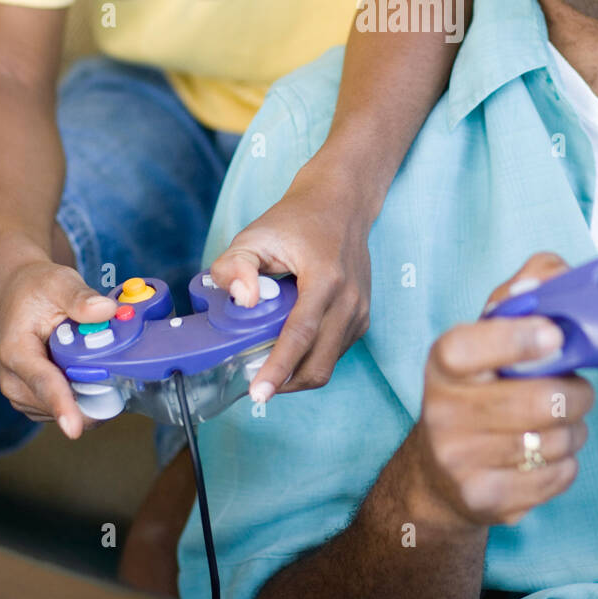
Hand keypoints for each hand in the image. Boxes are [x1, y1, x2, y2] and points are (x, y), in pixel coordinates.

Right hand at [0, 257, 117, 435]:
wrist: (20, 294)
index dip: (62, 405)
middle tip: (122, 371)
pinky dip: (88, 394)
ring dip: (93, 393)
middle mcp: (16, 379)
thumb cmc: (37, 289)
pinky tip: (98, 373)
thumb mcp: (59, 282)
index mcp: (17, 351)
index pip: (42, 382)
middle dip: (94, 393)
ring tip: (105, 363)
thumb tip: (107, 310)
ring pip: (69, 408)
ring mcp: (26, 393)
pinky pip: (71, 407)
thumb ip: (81, 298)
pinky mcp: (38, 399)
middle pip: (61, 402)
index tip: (74, 427)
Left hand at [209, 161, 371, 398]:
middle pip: (318, 364)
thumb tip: (243, 301)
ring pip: (327, 365)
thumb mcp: (255, 234)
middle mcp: (350, 299)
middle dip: (284, 382)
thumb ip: (236, 265)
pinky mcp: (362, 318)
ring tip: (266, 362)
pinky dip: (309, 359)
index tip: (257, 394)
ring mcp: (360, 311)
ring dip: (296, 373)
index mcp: (325, 278)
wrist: (342, 204)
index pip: (300, 335)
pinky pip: (334, 353)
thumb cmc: (296, 219)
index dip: (277, 368)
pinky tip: (288, 346)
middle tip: (253, 384)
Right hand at [413, 253, 593, 528]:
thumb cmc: (478, 388)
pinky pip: (555, 476)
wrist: (438, 472)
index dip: (516, 340)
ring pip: (554, 441)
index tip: (554, 335)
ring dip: (574, 429)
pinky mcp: (482, 499)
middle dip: (576, 393)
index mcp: (443, 362)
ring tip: (560, 422)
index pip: (469, 347)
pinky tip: (548, 454)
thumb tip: (556, 275)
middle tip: (575, 388)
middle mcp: (442, 410)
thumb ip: (525, 291)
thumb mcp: (489, 332)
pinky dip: (566, 463)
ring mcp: (459, 459)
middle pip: (539, 402)